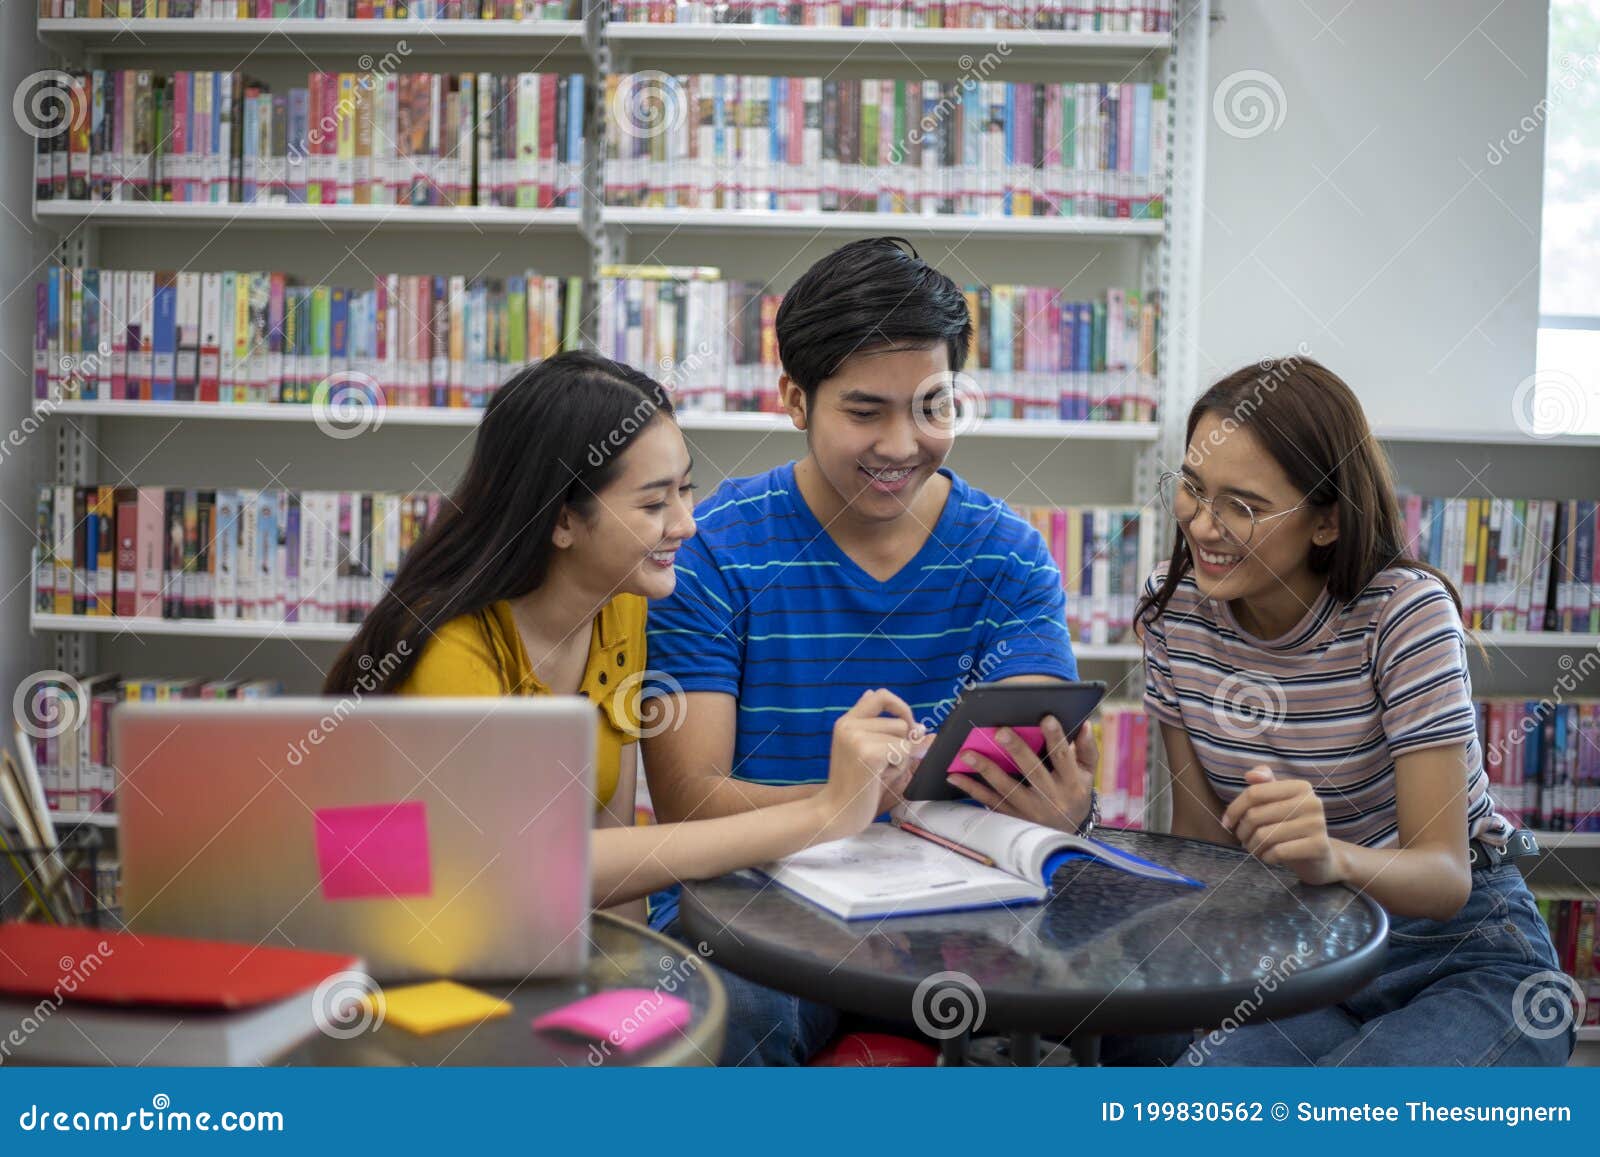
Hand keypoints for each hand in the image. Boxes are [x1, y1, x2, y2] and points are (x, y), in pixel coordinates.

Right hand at [815, 689, 925, 839]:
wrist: (834, 812)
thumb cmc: (853, 786)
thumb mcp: (864, 751)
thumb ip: (879, 731)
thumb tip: (906, 717)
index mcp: (846, 721)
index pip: (881, 696)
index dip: (901, 707)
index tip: (908, 727)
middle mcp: (849, 724)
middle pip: (901, 722)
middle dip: (902, 745)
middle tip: (882, 765)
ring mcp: (857, 737)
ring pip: (904, 738)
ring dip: (900, 759)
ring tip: (878, 772)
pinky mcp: (869, 753)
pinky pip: (903, 752)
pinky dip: (898, 768)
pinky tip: (878, 778)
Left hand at [946, 714, 1094, 832]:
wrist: (1063, 836)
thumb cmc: (1073, 794)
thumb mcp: (1087, 775)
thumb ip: (1086, 749)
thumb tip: (1085, 724)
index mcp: (1071, 783)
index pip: (1064, 757)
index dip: (1056, 738)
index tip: (1046, 718)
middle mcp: (1051, 798)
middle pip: (1033, 771)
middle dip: (1017, 750)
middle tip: (1000, 731)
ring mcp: (1029, 810)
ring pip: (1005, 788)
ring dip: (985, 769)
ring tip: (967, 752)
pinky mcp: (1011, 817)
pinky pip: (988, 801)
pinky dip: (970, 789)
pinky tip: (954, 775)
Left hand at [1221, 766, 1342, 884]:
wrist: (1321, 858)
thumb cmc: (1291, 827)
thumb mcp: (1278, 803)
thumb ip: (1264, 784)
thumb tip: (1250, 775)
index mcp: (1300, 786)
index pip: (1254, 793)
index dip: (1234, 809)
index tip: (1227, 823)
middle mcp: (1312, 802)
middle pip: (1255, 815)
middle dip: (1242, 831)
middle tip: (1243, 840)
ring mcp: (1318, 824)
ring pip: (1264, 835)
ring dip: (1252, 846)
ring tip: (1254, 849)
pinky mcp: (1319, 846)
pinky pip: (1278, 852)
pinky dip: (1266, 857)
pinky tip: (1269, 857)